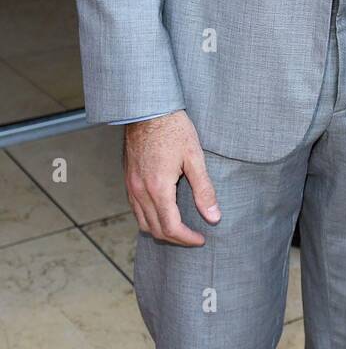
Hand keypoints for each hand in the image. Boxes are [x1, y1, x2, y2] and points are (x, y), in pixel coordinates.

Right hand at [123, 110, 220, 245]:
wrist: (147, 109)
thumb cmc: (173, 129)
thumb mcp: (195, 157)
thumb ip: (204, 189)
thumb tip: (214, 216)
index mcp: (158, 188)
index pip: (171, 227)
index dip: (187, 238)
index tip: (202, 239)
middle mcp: (140, 191)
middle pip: (155, 230)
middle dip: (176, 238)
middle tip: (194, 237)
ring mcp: (131, 186)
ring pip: (142, 222)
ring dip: (161, 230)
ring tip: (180, 228)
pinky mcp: (128, 180)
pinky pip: (136, 209)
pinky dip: (149, 218)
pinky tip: (164, 211)